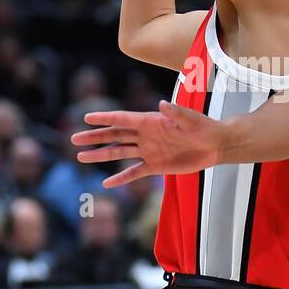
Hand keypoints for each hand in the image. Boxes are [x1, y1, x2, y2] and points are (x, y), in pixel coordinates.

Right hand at [72, 101, 223, 187]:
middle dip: (94, 137)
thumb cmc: (204, 127)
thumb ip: (176, 113)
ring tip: (81, 157)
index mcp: (151, 121)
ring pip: (119, 153)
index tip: (86, 117)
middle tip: (74, 138)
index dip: (105, 119)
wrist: (215, 145)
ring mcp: (149, 151)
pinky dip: (121, 178)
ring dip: (101, 155)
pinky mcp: (155, 166)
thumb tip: (162, 104)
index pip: (123, 119)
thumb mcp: (191, 118)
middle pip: (115, 136)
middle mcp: (146, 135)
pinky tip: (107, 183)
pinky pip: (134, 173)